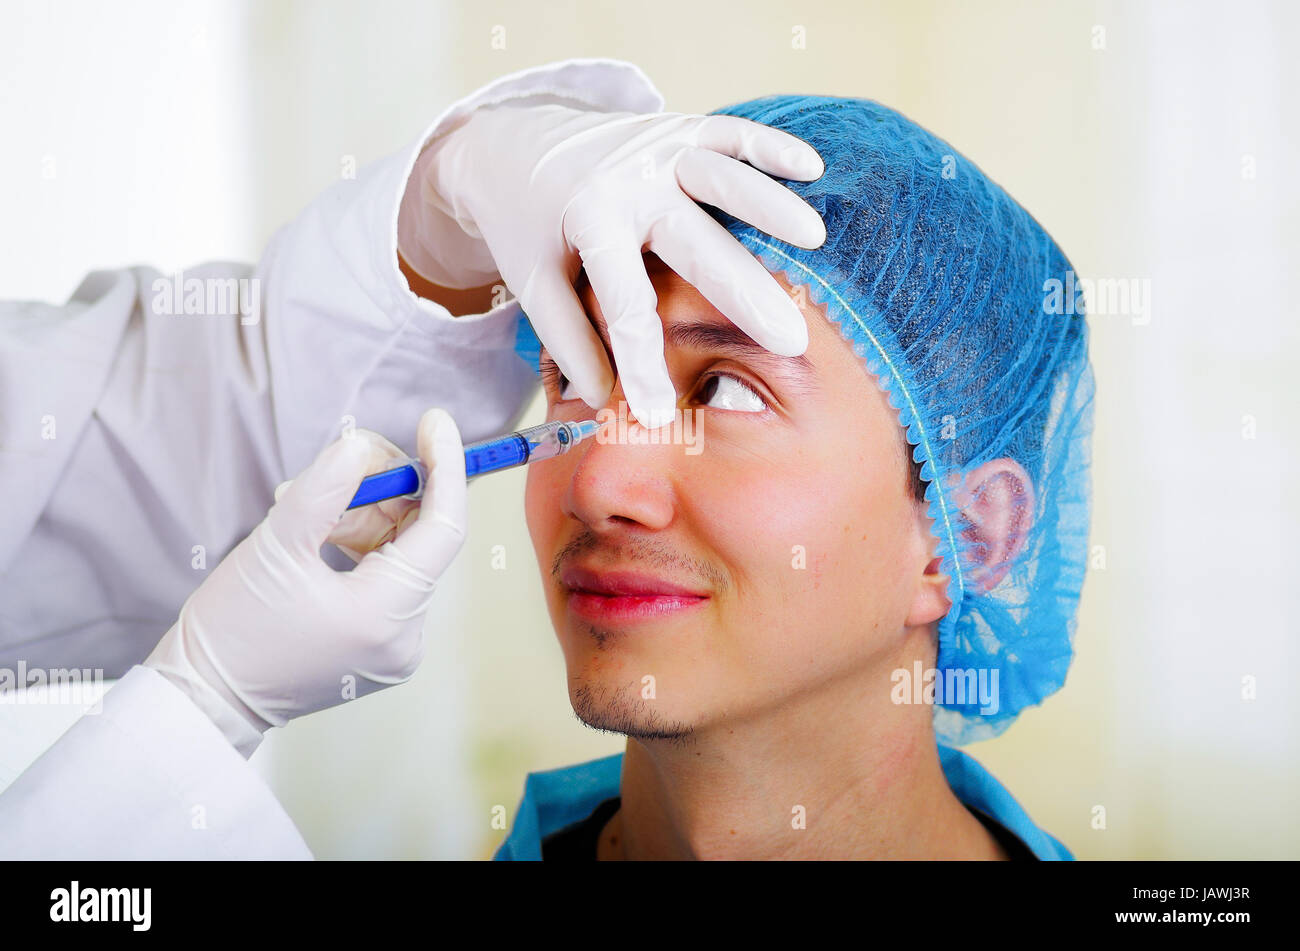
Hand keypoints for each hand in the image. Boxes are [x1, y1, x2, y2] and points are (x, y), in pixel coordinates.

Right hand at [145, 408, 466, 756]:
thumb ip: (326, 486)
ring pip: (400, 553)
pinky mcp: (378, 649)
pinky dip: (360, 545)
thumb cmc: (230, 629)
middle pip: (421, 537)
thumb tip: (364, 445)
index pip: (445, 526)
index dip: (444, 466)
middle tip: (343, 459)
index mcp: (386, 616)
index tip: (433, 421)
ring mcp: (394, 648)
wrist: (203, 700)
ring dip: (365, 515)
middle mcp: (404, 638)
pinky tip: (318, 534)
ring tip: (307, 504)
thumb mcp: (275, 544)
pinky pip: (385, 578)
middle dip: (386, 488)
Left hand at [401, 104, 826, 427]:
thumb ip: (570, 339)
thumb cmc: (527, 223)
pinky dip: (769, 145)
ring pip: (721, 176)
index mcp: (588, 221)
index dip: (642, 363)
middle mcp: (628, 181)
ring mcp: (657, 150)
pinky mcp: (677, 129)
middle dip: (745, 293)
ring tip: (812, 239)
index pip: (627, 303)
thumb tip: (604, 402)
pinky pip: (729, 132)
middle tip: (792, 340)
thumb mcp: (533, 282)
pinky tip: (810, 166)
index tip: (660, 415)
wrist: (510, 141)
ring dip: (769, 204)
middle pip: (694, 243)